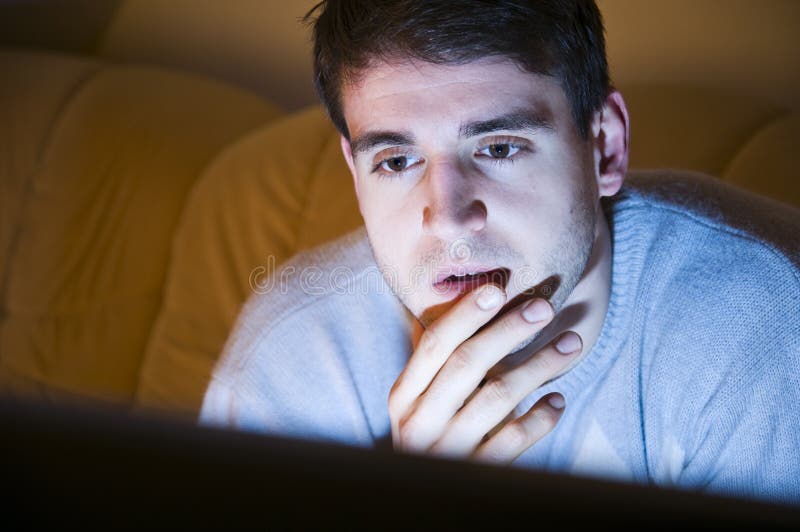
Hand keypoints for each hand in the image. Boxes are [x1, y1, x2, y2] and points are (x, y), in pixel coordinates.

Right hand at [389, 283, 582, 462]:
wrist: (423, 502)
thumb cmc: (430, 435)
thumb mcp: (419, 402)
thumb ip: (435, 363)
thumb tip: (460, 303)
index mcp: (403, 397)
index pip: (433, 345)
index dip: (465, 315)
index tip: (497, 290)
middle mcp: (418, 423)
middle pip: (465, 365)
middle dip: (507, 331)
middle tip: (544, 308)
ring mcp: (447, 451)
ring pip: (496, 398)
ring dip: (538, 366)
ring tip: (571, 344)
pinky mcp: (477, 475)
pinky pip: (512, 441)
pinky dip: (539, 418)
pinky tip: (557, 399)